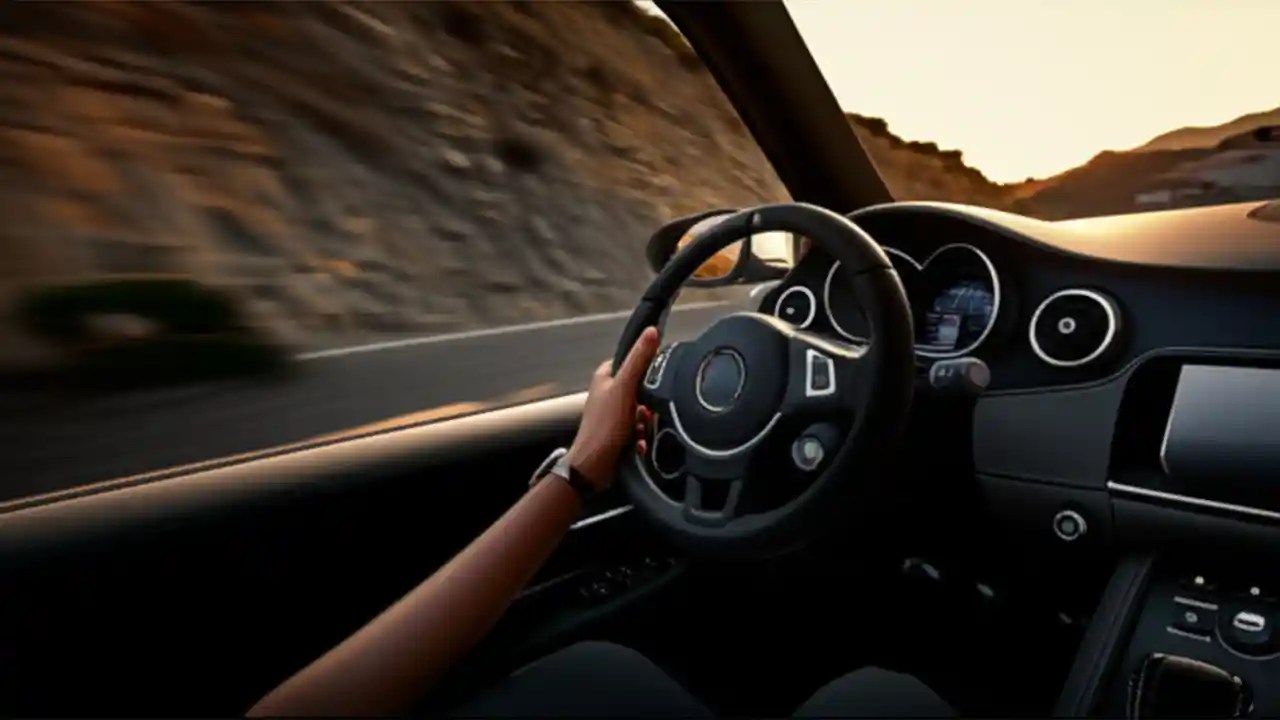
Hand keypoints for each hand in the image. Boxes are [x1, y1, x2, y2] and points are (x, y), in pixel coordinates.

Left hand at [566, 327, 659, 489]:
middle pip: (642, 388)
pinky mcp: (618, 432)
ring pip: (644, 411)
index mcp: (605, 376)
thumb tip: (651, 331)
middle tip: (645, 412)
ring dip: (646, 423)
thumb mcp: (625, 388)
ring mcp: (613, 414)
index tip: (654, 381)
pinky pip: (640, 429)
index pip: (632, 361)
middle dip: (649, 403)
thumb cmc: (605, 427)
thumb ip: (639, 360)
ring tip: (639, 431)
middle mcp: (608, 393)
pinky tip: (638, 443)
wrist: (594, 466)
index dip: (646, 370)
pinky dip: (642, 436)